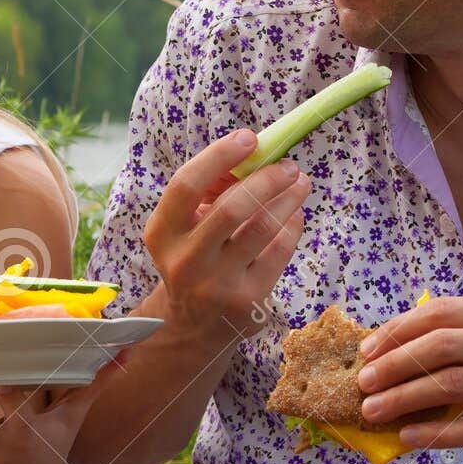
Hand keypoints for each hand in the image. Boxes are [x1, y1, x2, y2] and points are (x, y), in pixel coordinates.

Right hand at [142, 129, 310, 341]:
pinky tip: (295, 213)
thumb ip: (209, 192)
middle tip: (288, 164)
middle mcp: (186, 260)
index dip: (219, 156)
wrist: (191, 325)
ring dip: (289, 198)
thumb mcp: (184, 228)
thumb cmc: (193, 258)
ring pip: (263, 228)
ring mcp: (218, 284)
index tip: (249, 138)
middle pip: (232, 207)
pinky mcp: (248, 301)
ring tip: (300, 182)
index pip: (186, 185)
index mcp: (162, 233)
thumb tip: (252, 155)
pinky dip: (292, 225)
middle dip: (267, 178)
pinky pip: (279, 251)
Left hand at [355, 297, 462, 463]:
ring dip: (404, 399)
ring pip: (452, 384)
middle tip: (362, 383)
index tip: (367, 350)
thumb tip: (397, 351)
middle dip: (393, 363)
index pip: (443, 311)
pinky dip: (435, 433)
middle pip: (442, 344)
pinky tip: (409, 438)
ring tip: (373, 412)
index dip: (398, 328)